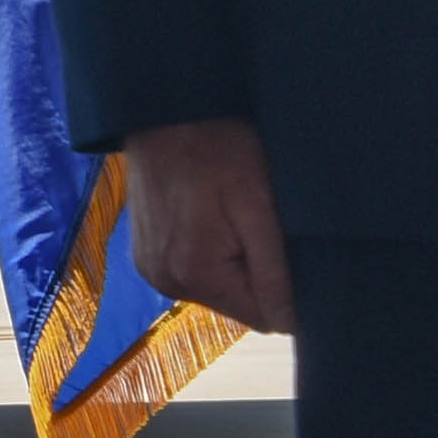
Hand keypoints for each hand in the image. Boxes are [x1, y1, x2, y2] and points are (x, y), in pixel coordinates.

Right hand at [125, 116, 294, 334]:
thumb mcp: (259, 206)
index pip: (265, 318)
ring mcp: (152, 270)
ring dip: (234, 264)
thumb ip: (275, 270)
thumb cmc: (217, 149)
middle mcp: (167, 283)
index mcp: (196, 275)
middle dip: (258, 275)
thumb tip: (292, 325)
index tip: (287, 249)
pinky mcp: (145, 257)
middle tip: (259, 224)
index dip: (287, 290)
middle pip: (239, 305)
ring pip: (218, 291)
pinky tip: (209, 219)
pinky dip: (209, 255)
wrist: (164, 112)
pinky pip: (194, 274)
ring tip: (232, 216)